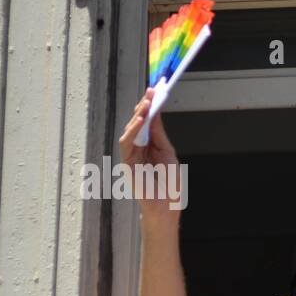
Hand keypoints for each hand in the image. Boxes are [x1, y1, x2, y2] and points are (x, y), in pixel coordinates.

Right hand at [118, 88, 182, 216]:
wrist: (166, 205)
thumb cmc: (169, 182)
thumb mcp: (167, 152)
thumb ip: (158, 134)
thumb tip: (155, 112)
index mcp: (150, 144)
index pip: (148, 122)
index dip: (151, 107)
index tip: (155, 91)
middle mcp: (139, 147)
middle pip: (138, 123)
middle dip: (144, 107)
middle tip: (151, 92)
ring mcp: (131, 154)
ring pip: (131, 130)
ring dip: (138, 115)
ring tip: (146, 104)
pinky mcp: (126, 161)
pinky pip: (126, 142)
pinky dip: (132, 131)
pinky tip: (140, 121)